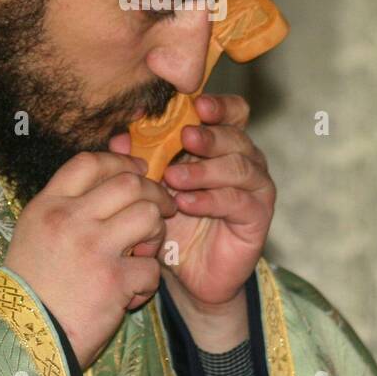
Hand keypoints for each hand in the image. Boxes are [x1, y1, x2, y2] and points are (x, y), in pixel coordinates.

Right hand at [2, 151, 175, 368]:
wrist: (20, 340)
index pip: (88, 162)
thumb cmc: (31, 291)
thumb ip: (66, 210)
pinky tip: (132, 293)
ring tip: (145, 251)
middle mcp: (69, 220)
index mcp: (47, 207)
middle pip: (128, 183)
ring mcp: (92, 248)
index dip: (120, 161)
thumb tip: (109, 184)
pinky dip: (148, 282)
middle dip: (153, 193)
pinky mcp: (113, 280)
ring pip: (148, 215)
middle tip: (163, 208)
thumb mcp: (35, 236)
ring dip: (156, 233)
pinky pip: (151, 267)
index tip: (137, 169)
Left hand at [109, 94, 274, 309]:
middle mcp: (245, 159)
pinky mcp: (258, 215)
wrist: (190, 271)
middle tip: (185, 137)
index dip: (219, 105)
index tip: (197, 104)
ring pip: (239, 167)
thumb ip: (140, 158)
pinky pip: (237, 201)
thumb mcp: (154, 186)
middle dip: (209, 135)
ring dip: (204, 170)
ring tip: (174, 178)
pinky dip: (209, 200)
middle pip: (236, 136)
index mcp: (223, 143)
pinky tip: (185, 204)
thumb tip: (118, 139)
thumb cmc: (173, 220)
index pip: (232, 112)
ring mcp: (256, 187)